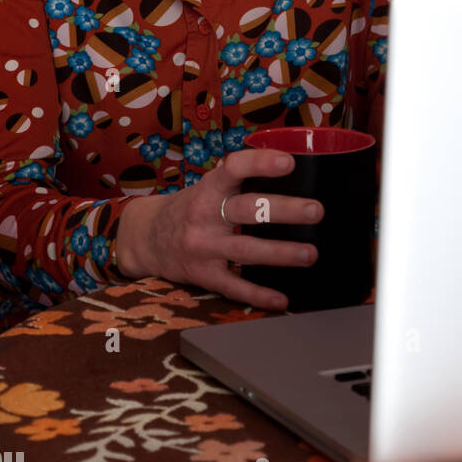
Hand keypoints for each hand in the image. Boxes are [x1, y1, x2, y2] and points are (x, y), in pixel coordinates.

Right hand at [117, 147, 322, 309]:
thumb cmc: (190, 207)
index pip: (234, 168)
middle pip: (247, 210)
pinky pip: (233, 286)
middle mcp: (205, 215)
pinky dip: (258, 295)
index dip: (260, 163)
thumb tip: (293, 170)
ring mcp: (203, 247)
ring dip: (280, 253)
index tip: (288, 162)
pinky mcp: (203, 275)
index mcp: (210, 187)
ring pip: (245, 250)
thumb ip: (241, 180)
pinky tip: (282, 299)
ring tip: (310, 254)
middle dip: (284, 211)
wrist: (146, 238)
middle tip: (315, 210)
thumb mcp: (209, 186)